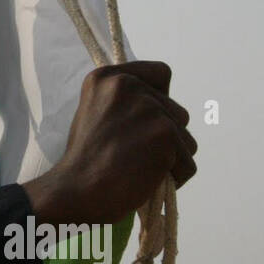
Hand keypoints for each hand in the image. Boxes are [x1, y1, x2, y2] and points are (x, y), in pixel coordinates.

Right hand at [22, 60, 196, 225]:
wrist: (75, 191)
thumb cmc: (85, 162)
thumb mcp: (95, 114)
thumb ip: (126, 104)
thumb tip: (165, 111)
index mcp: (106, 78)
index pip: (160, 73)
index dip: (160, 99)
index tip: (146, 122)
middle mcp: (128, 86)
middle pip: (177, 111)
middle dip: (164, 137)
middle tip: (133, 155)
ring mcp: (149, 108)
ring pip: (186, 138)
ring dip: (170, 158)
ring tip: (138, 169)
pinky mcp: (165, 133)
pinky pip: (188, 162)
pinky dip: (174, 178)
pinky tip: (146, 181)